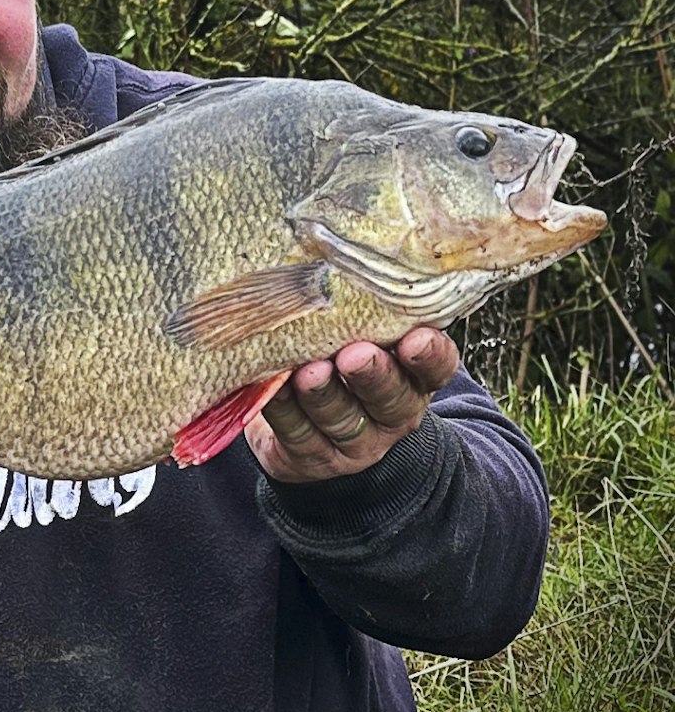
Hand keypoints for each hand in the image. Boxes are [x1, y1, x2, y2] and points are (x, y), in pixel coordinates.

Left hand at [244, 327, 458, 482]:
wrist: (309, 427)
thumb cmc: (338, 355)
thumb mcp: (362, 334)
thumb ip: (364, 309)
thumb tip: (340, 253)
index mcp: (414, 378)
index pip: (436, 368)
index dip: (431, 355)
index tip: (418, 336)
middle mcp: (392, 413)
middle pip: (390, 399)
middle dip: (373, 375)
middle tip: (355, 354)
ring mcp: (354, 441)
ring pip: (342, 418)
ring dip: (324, 394)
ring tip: (310, 371)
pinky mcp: (312, 458)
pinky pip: (298, 433)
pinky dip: (284, 409)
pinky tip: (274, 386)